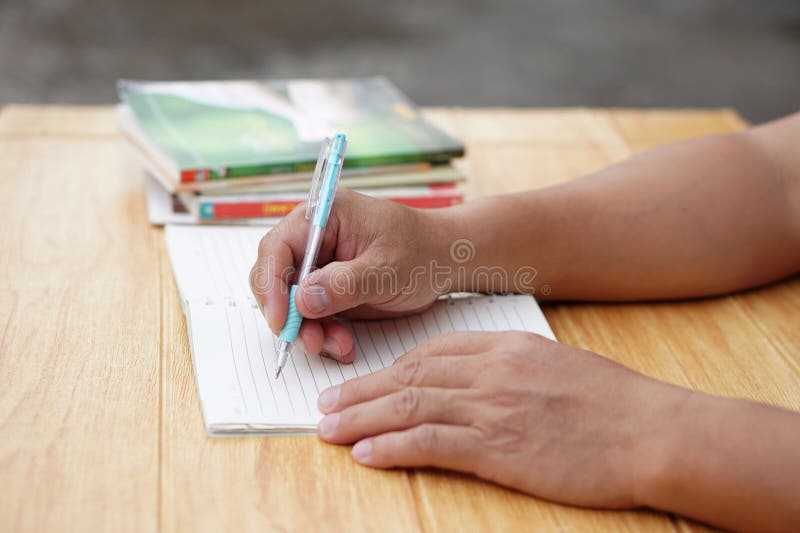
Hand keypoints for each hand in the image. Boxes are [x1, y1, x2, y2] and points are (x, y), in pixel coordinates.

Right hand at [250, 190, 454, 361]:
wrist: (445, 261)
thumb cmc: (422, 250)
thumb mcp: (388, 268)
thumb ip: (345, 283)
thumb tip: (303, 300)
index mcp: (323, 217)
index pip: (277, 247)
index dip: (272, 285)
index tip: (282, 320)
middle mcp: (313, 240)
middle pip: (275, 279)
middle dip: (289, 315)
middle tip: (310, 341)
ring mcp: (319, 266)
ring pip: (290, 304)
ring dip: (308, 331)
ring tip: (339, 345)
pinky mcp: (327, 290)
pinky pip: (310, 317)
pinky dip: (322, 334)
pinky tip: (344, 344)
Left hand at [315, 330, 689, 507]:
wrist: (650, 430)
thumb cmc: (609, 400)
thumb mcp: (553, 363)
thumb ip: (506, 365)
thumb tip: (468, 376)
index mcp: (503, 347)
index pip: (430, 353)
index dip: (388, 369)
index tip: (363, 382)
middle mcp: (490, 372)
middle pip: (409, 378)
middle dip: (361, 391)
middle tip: (325, 405)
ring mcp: (493, 408)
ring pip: (410, 407)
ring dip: (363, 418)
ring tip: (329, 430)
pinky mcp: (500, 449)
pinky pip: (432, 444)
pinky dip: (394, 447)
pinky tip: (367, 454)